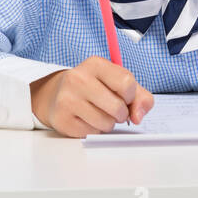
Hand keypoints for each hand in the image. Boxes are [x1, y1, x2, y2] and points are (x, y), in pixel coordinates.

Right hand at [29, 55, 154, 136]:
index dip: (131, 95)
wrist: (58, 94)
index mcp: (95, 64)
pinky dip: (94, 130)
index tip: (123, 96)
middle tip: (112, 108)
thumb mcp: (118, 83)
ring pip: (106, 124)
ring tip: (97, 113)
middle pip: (118, 107)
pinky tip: (85, 119)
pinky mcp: (62, 119)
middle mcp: (78, 78)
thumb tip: (138, 117)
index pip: (126, 83)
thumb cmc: (95, 88)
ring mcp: (67, 99)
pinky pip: (92, 133)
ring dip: (108, 123)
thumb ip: (140, 97)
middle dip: (121, 113)